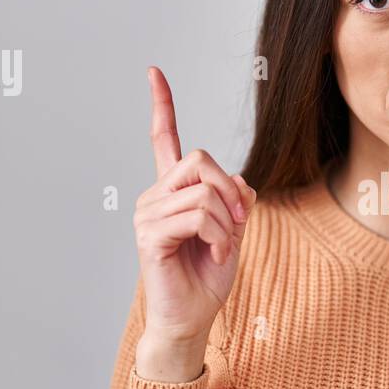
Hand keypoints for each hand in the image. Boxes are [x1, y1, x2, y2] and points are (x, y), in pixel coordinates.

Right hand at [133, 66, 255, 344]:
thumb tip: (240, 182)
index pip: (163, 139)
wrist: (192, 317)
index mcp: (172, 190)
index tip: (154, 71)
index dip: (162, 104)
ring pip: (204, 191)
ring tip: (221, 248)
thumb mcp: (234, 231)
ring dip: (227, 223)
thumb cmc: (208, 277)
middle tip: (237, 224)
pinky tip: (214, 255)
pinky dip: (218, 237)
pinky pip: (198, 216)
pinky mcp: (149, 235)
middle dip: (230, 191)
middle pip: (201, 160)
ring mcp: (148, 214)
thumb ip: (236, 201)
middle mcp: (154, 196)